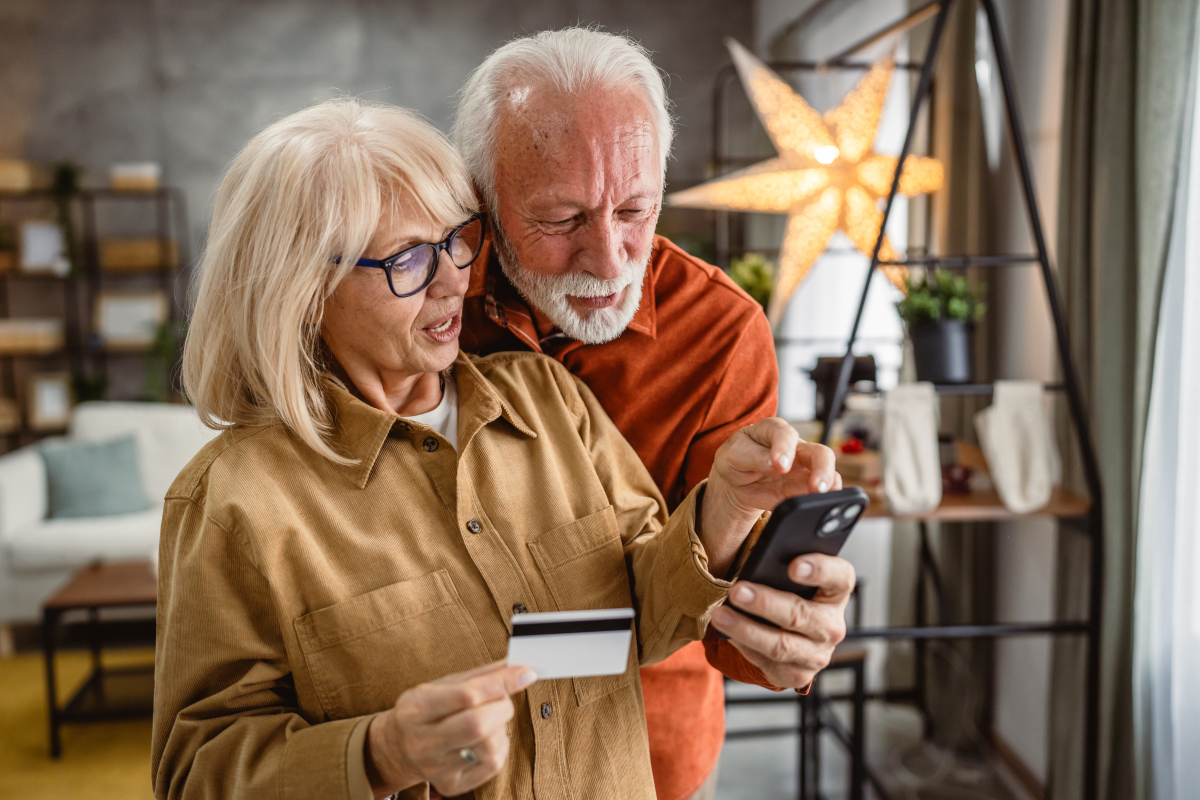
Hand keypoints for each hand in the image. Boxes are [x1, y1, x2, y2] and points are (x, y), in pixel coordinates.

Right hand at [365, 661, 536, 798]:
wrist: (398, 747)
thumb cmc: (427, 709)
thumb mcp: (443, 684)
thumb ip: (481, 675)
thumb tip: (517, 666)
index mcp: (416, 709)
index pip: (465, 695)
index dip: (500, 683)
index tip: (525, 674)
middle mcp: (422, 741)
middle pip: (478, 724)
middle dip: (502, 707)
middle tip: (502, 700)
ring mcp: (435, 767)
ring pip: (489, 746)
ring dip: (501, 728)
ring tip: (491, 720)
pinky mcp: (450, 785)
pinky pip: (492, 766)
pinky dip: (501, 747)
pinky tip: (489, 738)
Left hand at [700, 418, 841, 576]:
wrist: (737, 482)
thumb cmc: (736, 460)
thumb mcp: (733, 455)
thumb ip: (753, 457)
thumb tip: (774, 464)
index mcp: (772, 430)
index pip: (783, 433)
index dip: (784, 448)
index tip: (781, 466)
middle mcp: (794, 446)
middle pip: (818, 451)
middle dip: (821, 468)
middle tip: (815, 486)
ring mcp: (804, 466)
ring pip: (827, 471)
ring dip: (828, 484)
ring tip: (820, 496)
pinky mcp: (806, 486)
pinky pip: (825, 490)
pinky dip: (826, 497)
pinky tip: (821, 504)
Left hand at [709, 553, 854, 688]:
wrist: (790, 632)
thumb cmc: (787, 591)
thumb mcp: (788, 574)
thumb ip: (779, 563)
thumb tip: (755, 560)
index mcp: (836, 592)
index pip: (840, 577)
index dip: (819, 570)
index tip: (793, 566)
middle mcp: (832, 625)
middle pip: (801, 614)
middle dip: (765, 603)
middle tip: (737, 591)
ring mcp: (818, 654)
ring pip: (781, 645)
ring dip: (746, 629)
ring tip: (720, 615)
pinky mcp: (798, 674)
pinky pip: (768, 663)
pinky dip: (744, 647)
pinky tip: (726, 633)